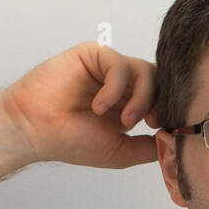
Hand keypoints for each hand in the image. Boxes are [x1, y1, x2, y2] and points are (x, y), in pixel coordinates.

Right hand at [0, 40, 160, 168]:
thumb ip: (148, 148)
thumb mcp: (120, 153)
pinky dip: (115, 87)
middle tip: (147, 122)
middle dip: (157, 102)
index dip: (166, 110)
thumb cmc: (70, 142)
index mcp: (129, 105)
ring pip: (144, 70)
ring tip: (123, 119)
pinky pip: (119, 63)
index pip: (162, 98)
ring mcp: (108, 69)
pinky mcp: (93, 55)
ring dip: (140, 97)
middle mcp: (121, 86)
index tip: (158, 128)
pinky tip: (99, 106)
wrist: (35, 129)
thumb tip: (173, 142)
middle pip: (159, 81)